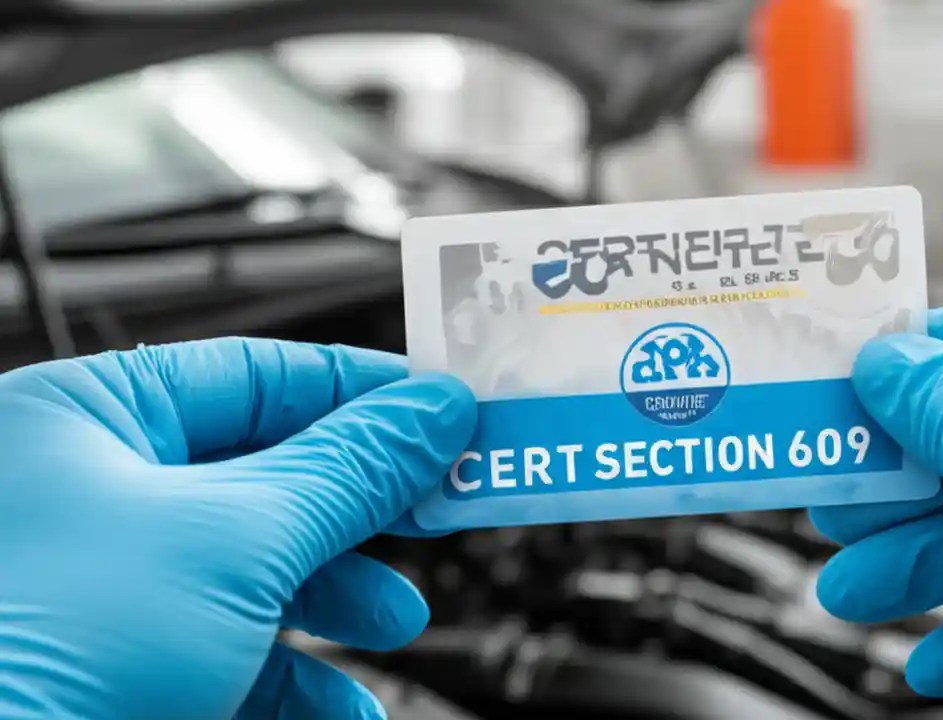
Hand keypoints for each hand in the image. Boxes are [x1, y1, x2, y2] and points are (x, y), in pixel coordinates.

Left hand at [0, 339, 475, 718]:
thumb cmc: (43, 649)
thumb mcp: (235, 540)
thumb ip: (350, 469)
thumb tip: (433, 412)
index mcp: (84, 419)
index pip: (256, 375)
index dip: (362, 392)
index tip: (443, 412)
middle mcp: (84, 493)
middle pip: (266, 477)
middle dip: (360, 513)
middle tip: (435, 515)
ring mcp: (99, 587)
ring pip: (252, 573)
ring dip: (337, 604)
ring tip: (393, 625)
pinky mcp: (115, 667)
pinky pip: (225, 653)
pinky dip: (293, 681)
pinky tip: (341, 709)